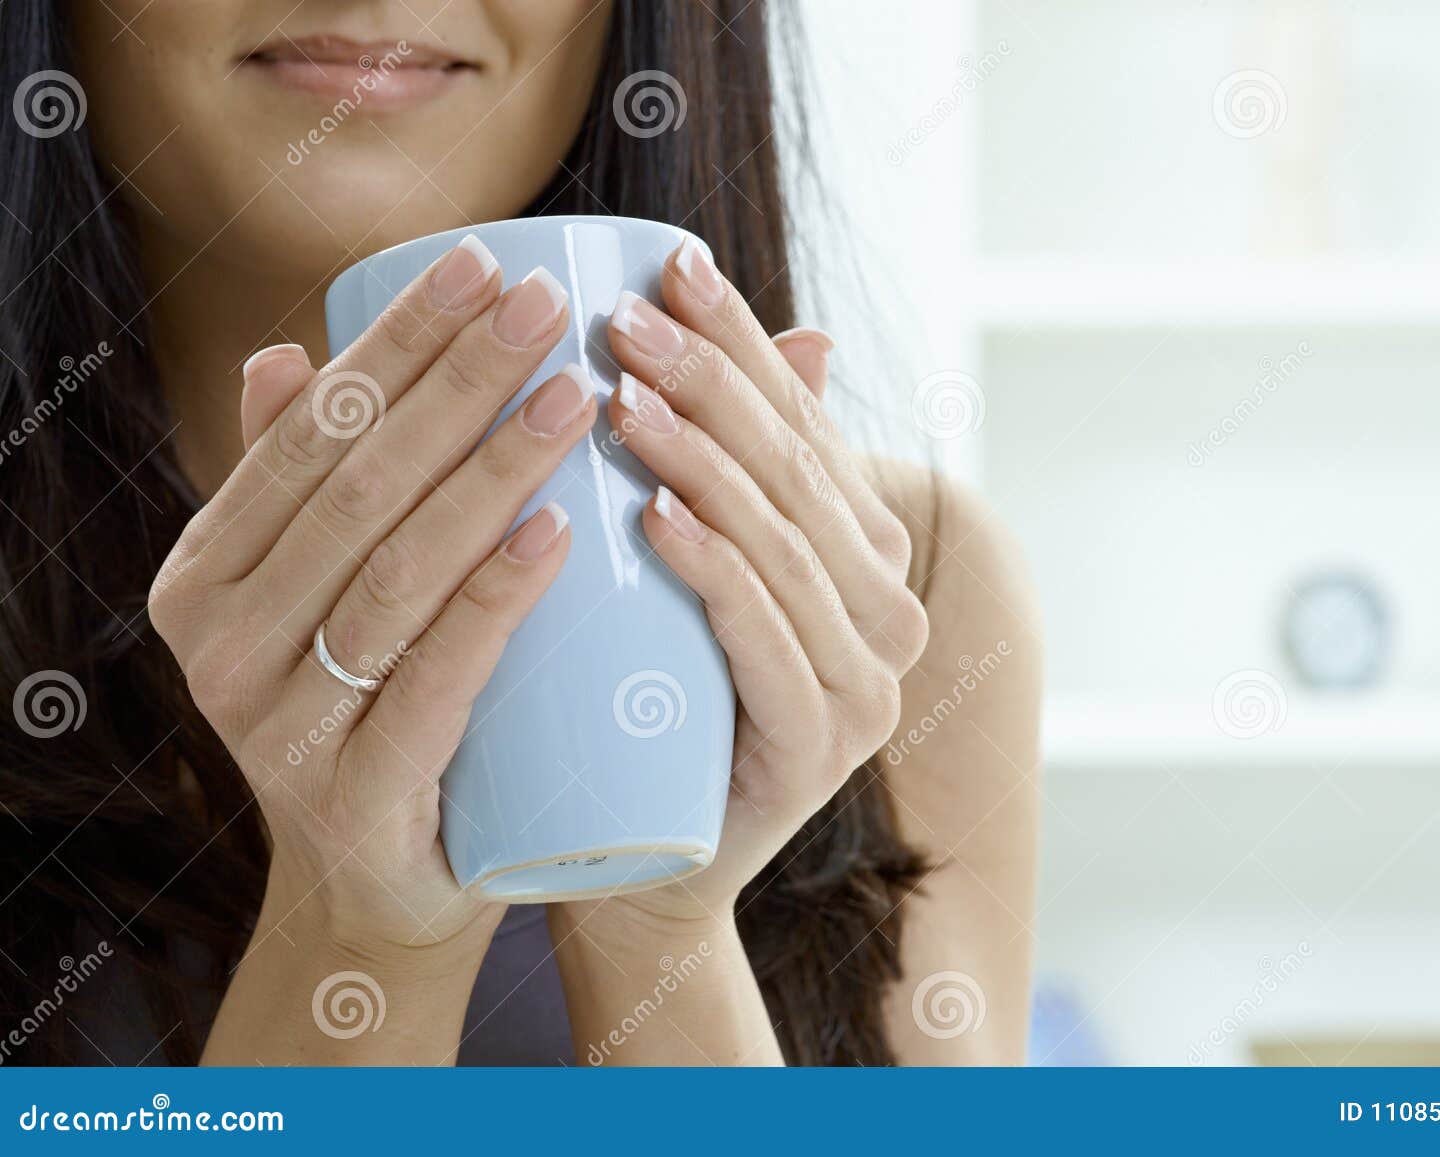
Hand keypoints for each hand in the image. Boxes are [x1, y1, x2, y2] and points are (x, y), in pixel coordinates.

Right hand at [148, 237, 594, 964]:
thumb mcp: (332, 596)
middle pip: (358, 483)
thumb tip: (280, 352)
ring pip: (395, 568)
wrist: (384, 886)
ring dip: (491, 472)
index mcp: (211, 566)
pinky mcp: (349, 791)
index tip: (492, 261)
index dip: (403, 339)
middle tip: (552, 308)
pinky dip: (494, 600)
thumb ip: (306, 488)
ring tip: (577, 400)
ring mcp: (276, 718)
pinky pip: (431, 677)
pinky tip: (557, 531)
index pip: (314, 429)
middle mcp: (220, 634)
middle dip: (460, 382)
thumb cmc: (382, 712)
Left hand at [554, 238, 929, 939]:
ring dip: (702, 464)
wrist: (647, 855)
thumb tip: (806, 337)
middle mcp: (889, 604)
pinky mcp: (825, 743)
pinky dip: (713, 573)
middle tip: (621, 322)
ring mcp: (868, 679)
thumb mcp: (694, 561)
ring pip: (785, 545)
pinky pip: (768, 640)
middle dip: (710, 384)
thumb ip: (743, 464)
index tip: (666, 264)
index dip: (743, 339)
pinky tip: (654, 519)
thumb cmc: (660, 695)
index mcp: (867, 545)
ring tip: (621, 400)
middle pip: (795, 472)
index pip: (806, 420)